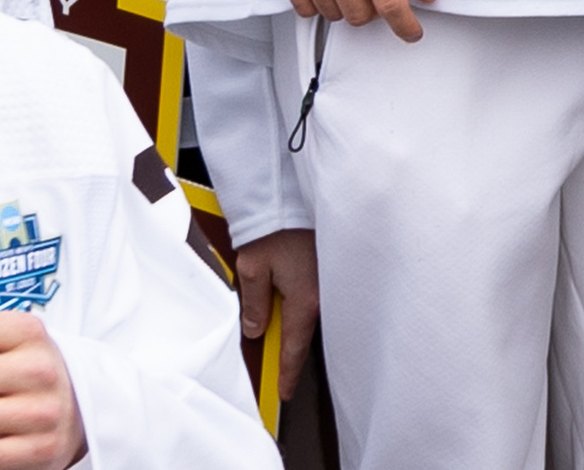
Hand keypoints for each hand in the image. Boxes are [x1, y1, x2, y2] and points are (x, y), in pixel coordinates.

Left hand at [234, 228, 318, 400]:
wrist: (292, 192)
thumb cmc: (274, 226)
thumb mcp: (252, 268)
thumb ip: (254, 304)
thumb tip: (255, 329)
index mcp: (305, 300)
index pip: (295, 348)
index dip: (288, 373)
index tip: (284, 391)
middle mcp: (325, 293)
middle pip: (307, 331)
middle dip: (294, 349)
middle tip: (283, 367)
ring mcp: (331, 278)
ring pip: (314, 313)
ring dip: (300, 323)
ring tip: (284, 328)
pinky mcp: (331, 264)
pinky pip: (321, 295)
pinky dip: (307, 305)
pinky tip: (296, 300)